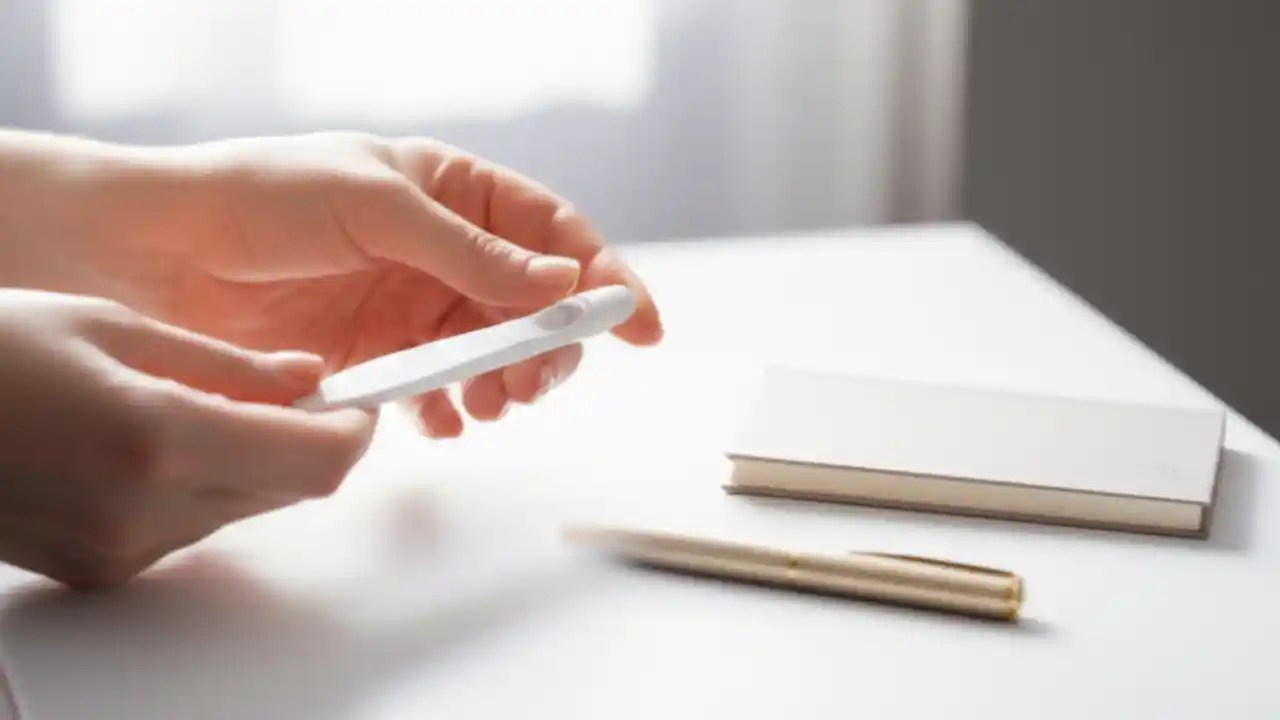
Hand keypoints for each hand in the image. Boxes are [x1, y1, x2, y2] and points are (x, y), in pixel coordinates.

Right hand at [0, 289, 374, 587]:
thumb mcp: (115, 326)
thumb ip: (229, 364)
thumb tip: (311, 376)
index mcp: (155, 436)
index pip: (313, 460)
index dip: (355, 432)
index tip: (363, 403)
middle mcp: (143, 511)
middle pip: (286, 490)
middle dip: (309, 443)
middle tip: (304, 394)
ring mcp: (120, 551)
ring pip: (244, 511)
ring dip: (256, 463)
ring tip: (213, 405)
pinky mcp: (100, 570)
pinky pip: (192, 529)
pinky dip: (205, 485)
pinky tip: (161, 440)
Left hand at [34, 132, 663, 436]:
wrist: (156, 255)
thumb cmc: (259, 199)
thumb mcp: (375, 206)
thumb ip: (470, 253)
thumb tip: (561, 284)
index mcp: (451, 190)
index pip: (552, 234)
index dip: (606, 277)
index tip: (640, 324)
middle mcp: (441, 249)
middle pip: (536, 304)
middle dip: (550, 346)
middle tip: (533, 380)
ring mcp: (412, 305)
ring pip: (494, 352)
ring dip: (506, 383)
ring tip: (485, 404)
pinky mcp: (378, 356)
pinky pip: (441, 387)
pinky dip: (451, 407)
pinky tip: (437, 418)